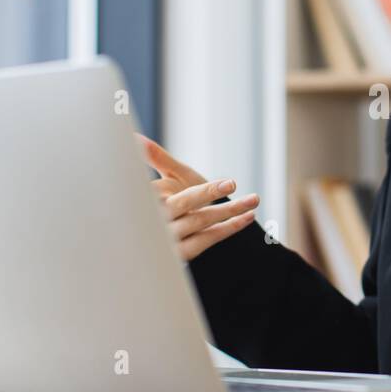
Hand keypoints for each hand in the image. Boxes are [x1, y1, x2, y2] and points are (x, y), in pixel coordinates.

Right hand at [136, 133, 258, 260]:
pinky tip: (248, 217)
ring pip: (200, 220)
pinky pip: (208, 239)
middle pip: (184, 203)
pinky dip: (229, 227)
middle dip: (209, 194)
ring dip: (230, 210)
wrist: (174, 233)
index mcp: (148, 198)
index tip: (226, 183)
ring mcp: (169, 239)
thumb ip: (157, 157)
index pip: (166, 188)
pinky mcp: (182, 254)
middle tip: (232, 184)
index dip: (195, 185)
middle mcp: (155, 220)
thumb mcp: (167, 176)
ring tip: (254, 199)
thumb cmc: (171, 197)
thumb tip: (136, 137)